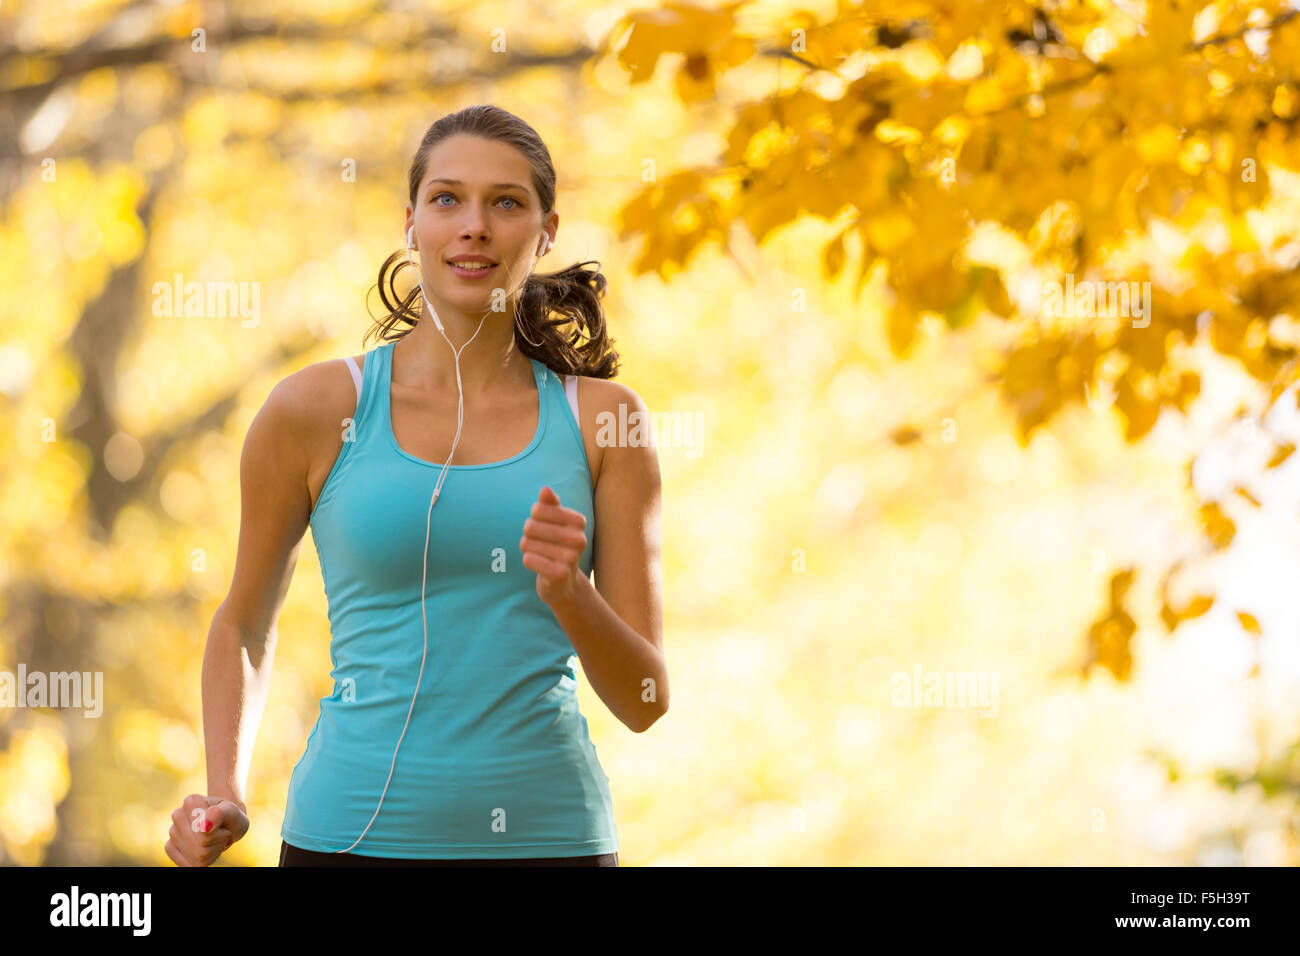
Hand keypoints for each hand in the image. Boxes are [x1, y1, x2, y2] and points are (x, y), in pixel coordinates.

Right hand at [164, 795, 248, 866]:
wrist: (225, 823)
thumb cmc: (230, 817)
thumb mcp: (233, 813)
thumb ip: (221, 814)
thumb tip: (203, 825)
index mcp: (191, 802)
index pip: (206, 832)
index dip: (221, 833)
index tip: (223, 824)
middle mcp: (177, 815)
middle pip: (202, 846)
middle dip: (218, 843)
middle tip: (221, 832)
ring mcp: (172, 832)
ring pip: (198, 857)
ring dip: (212, 852)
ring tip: (214, 839)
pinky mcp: (170, 847)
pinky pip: (190, 865)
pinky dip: (203, 861)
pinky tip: (205, 849)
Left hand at [520, 485, 586, 604]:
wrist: (563, 581)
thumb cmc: (555, 544)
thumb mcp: (554, 522)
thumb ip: (550, 504)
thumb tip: (545, 490)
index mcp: (579, 521)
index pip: (538, 508)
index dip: (533, 517)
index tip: (541, 525)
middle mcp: (579, 538)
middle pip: (530, 526)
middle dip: (527, 534)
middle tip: (536, 542)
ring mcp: (572, 558)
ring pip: (527, 543)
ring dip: (527, 548)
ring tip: (537, 553)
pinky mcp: (560, 574)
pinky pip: (529, 559)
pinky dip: (527, 560)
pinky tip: (536, 563)